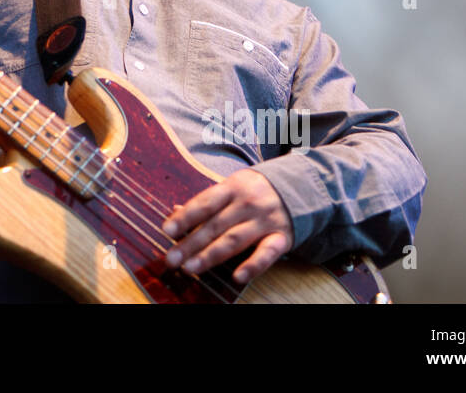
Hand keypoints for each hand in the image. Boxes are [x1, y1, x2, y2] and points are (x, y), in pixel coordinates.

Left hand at [162, 169, 293, 284]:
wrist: (299, 188)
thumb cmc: (254, 191)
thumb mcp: (231, 189)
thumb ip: (205, 202)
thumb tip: (174, 212)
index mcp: (232, 187)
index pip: (205, 203)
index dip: (185, 217)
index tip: (167, 230)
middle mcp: (247, 203)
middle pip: (215, 225)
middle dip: (191, 243)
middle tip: (172, 259)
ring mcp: (265, 220)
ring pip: (234, 240)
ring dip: (210, 255)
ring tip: (190, 268)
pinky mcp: (281, 237)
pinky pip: (267, 253)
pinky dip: (253, 265)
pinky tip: (238, 277)